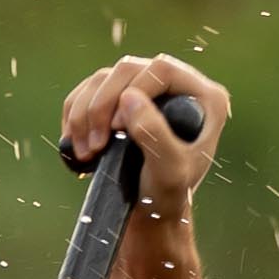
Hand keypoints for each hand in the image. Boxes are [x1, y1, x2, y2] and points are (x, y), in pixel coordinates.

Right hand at [64, 52, 223, 213]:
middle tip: (97, 144)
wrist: (150, 209)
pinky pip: (86, 91)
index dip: (134, 91)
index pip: (162, 70)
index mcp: (205, 98)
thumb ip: (155, 134)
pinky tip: (76, 142)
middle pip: (127, 69)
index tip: (118, 128)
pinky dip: (73, 115)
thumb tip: (129, 98)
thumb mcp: (169, 171)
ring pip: (102, 79)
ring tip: (86, 151)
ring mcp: (146, 91)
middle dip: (101, 106)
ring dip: (84, 115)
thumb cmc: (167, 194)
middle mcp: (177, 87)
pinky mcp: (120, 99)